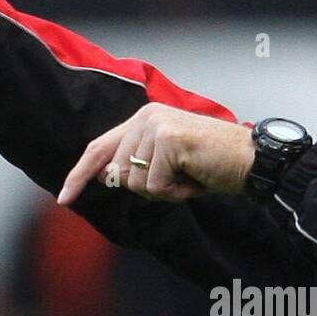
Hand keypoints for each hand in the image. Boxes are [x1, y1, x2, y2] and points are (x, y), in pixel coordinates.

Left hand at [58, 103, 254, 205]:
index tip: (65, 198)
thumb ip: (137, 165)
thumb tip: (105, 177)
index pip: (100, 148)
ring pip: (135, 183)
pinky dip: (175, 193)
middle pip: (118, 174)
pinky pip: (154, 186)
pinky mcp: (168, 140)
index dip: (80, 174)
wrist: (251, 161)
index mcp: (142, 119)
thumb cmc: (213, 165)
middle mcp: (145, 117)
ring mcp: (155, 126)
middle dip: (148, 189)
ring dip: (164, 191)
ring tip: (189, 177)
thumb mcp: (169, 165)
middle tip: (180, 181)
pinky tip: (195, 179)